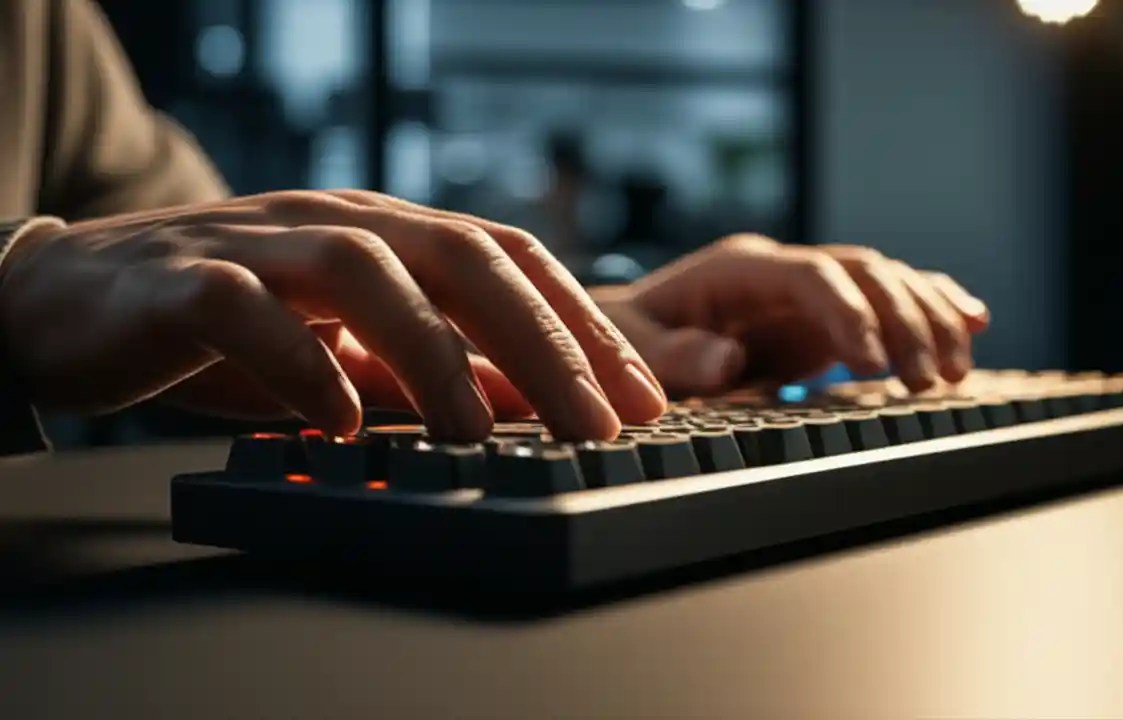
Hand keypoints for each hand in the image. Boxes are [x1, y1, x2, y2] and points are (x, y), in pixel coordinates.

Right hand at [0, 191, 666, 439]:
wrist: (73, 297)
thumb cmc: (228, 325)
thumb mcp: (350, 352)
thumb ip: (430, 369)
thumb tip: (527, 406)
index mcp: (389, 235)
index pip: (509, 261)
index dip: (582, 324)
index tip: (639, 395)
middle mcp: (339, 224)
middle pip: (462, 258)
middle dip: (542, 340)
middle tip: (597, 422)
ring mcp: (261, 244)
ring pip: (366, 272)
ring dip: (433, 353)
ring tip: (478, 431)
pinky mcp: (183, 280)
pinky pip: (249, 312)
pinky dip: (303, 366)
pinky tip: (339, 424)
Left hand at [594, 234, 989, 396]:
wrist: (634, 329)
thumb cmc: (631, 338)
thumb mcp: (636, 348)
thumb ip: (677, 354)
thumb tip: (726, 360)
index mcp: (738, 269)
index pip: (811, 274)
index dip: (849, 313)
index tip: (873, 364)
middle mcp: (783, 269)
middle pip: (863, 272)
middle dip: (904, 321)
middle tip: (929, 381)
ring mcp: (808, 289)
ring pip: (886, 282)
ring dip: (929, 319)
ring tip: (955, 373)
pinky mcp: (825, 314)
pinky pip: (888, 300)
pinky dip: (931, 306)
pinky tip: (974, 323)